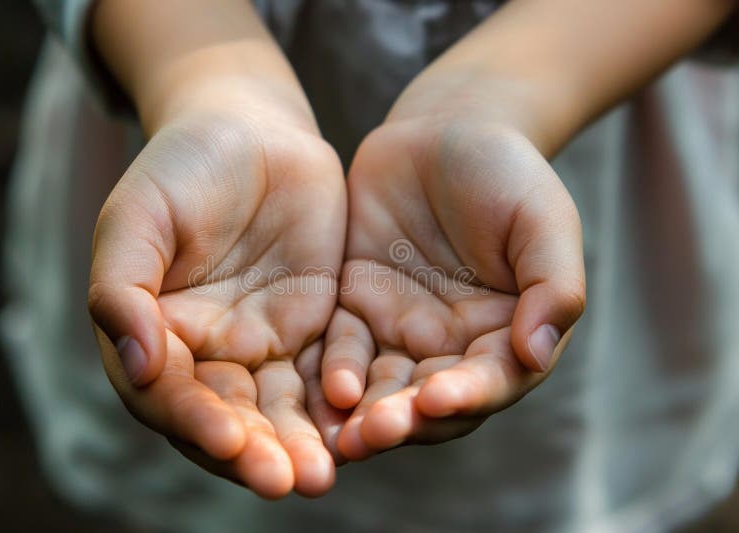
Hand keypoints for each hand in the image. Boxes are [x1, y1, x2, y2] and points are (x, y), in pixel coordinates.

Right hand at [88, 106, 345, 497]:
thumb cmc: (182, 167)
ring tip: (323, 474)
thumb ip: (122, 288)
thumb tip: (134, 364)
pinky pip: (326, 375)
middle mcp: (207, 354)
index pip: (168, 396)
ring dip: (299, 444)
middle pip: (228, 418)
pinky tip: (359, 427)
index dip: (194, 420)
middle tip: (289, 480)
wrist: (251, 131)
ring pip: (280, 409)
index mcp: (153, 335)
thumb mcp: (138, 216)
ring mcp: (262, 345)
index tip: (228, 439)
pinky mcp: (313, 329)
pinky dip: (337, 406)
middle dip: (255, 452)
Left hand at [321, 111, 584, 459]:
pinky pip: (340, 349)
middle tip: (374, 433)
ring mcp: (401, 330)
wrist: (445, 129)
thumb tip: (537, 352)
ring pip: (381, 386)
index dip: (466, 396)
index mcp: (505, 334)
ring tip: (341, 434)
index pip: (489, 380)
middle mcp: (452, 345)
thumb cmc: (506, 172)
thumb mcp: (542, 220)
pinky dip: (331, 374)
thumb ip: (551, 286)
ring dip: (362, 415)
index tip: (437, 400)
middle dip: (403, 420)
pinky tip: (320, 391)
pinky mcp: (356, 309)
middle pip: (428, 398)